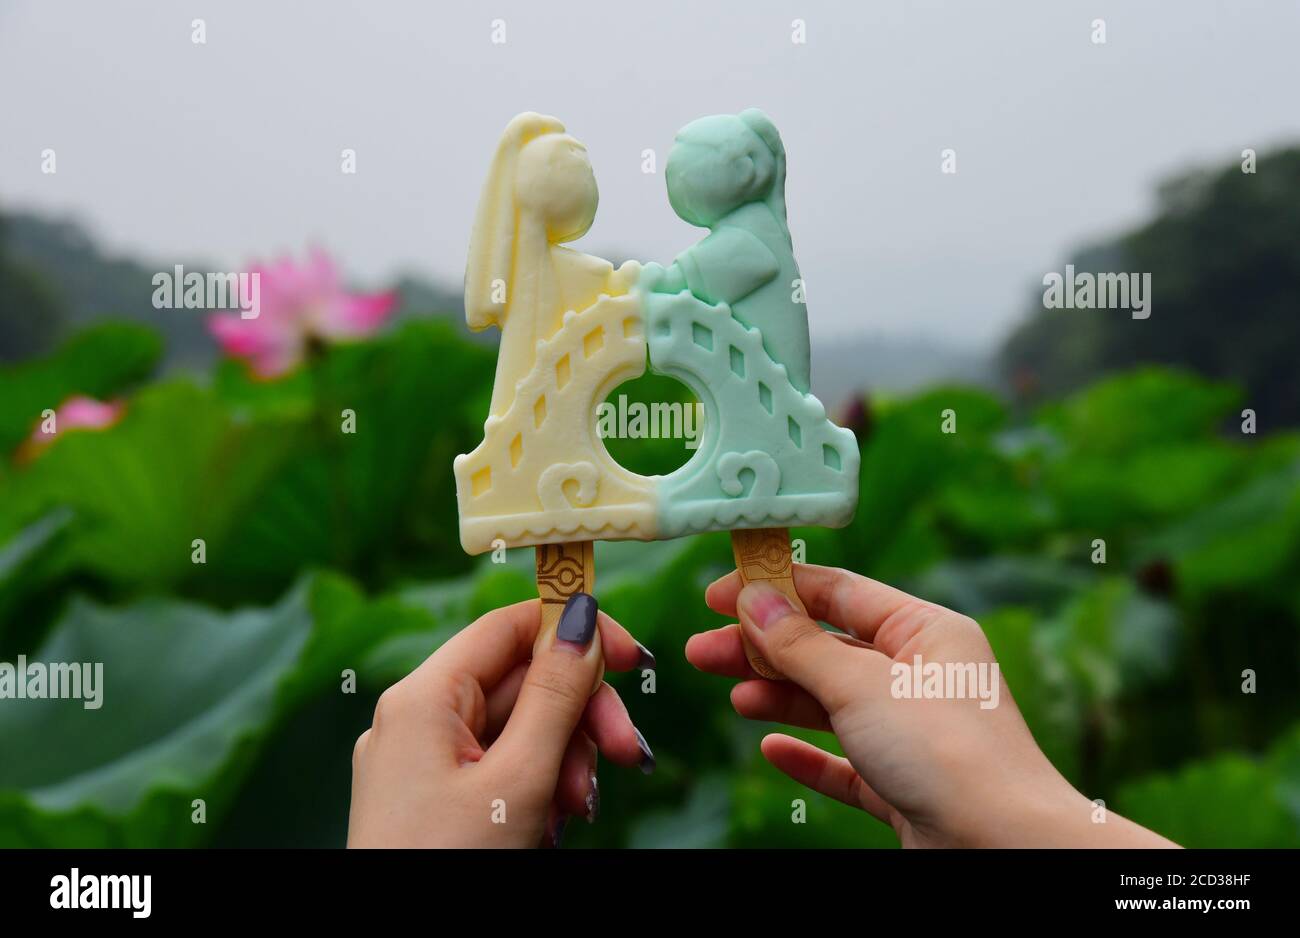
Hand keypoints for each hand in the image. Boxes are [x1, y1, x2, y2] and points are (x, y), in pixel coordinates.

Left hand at [348, 593, 654, 847]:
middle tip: (627, 755)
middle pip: (522, 681)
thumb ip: (556, 695)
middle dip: (581, 716)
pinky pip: (499, 767)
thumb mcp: (520, 778)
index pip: (509, 626)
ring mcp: (422, 762)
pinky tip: (549, 827)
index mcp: (423, 697)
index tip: (631, 657)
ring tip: (575, 810)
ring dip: (565, 760)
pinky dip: (537, 787)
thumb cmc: (451, 866)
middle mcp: (417, 719)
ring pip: (518, 729)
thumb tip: (581, 619)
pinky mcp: (433, 798)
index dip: (574, 631)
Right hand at [687, 564, 1176, 847]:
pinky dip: (807, 753)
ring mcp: (913, 732)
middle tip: (703, 650)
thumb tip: (753, 600)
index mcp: (926, 632)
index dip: (777, 588)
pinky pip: (845, 760)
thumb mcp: (861, 685)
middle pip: (826, 648)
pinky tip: (772, 749)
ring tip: (733, 695)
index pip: (839, 593)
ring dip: (779, 696)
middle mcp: (922, 675)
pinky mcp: (905, 783)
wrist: (1003, 847)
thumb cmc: (948, 754)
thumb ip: (800, 645)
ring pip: (831, 703)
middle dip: (763, 648)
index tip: (721, 592)